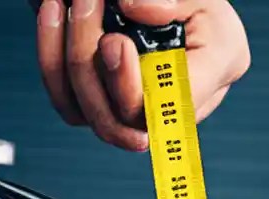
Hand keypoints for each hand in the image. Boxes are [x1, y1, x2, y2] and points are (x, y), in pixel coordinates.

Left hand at [34, 0, 250, 150]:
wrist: (175, 8)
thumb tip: (131, 8)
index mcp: (217, 70)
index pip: (170, 107)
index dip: (132, 86)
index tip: (113, 41)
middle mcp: (181, 105)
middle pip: (124, 118)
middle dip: (91, 64)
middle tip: (83, 6)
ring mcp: (143, 112)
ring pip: (91, 115)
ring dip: (64, 58)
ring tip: (61, 4)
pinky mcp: (110, 108)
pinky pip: (72, 104)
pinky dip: (53, 62)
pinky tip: (51, 17)